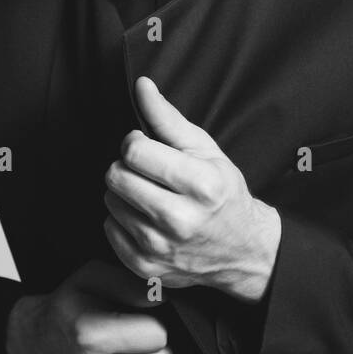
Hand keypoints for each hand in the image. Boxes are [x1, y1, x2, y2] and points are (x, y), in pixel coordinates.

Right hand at [5, 259, 172, 353]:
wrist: (34, 346)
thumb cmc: (67, 308)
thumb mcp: (91, 277)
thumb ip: (129, 282)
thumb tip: (161, 298)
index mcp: (88, 334)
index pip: (157, 334)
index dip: (151, 321)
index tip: (134, 318)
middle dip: (154, 346)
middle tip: (131, 336)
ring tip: (123, 353)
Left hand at [103, 77, 281, 301]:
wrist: (243, 251)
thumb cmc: (223, 194)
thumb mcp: (205, 149)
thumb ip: (168, 117)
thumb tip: (142, 86)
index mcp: (200, 185)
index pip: (135, 151)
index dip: (135, 141)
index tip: (146, 145)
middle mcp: (179, 220)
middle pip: (117, 176)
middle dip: (126, 166)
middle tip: (146, 170)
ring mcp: (161, 248)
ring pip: (110, 201)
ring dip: (124, 192)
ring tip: (148, 194)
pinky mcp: (146, 267)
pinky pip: (109, 229)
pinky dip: (122, 219)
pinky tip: (144, 216)